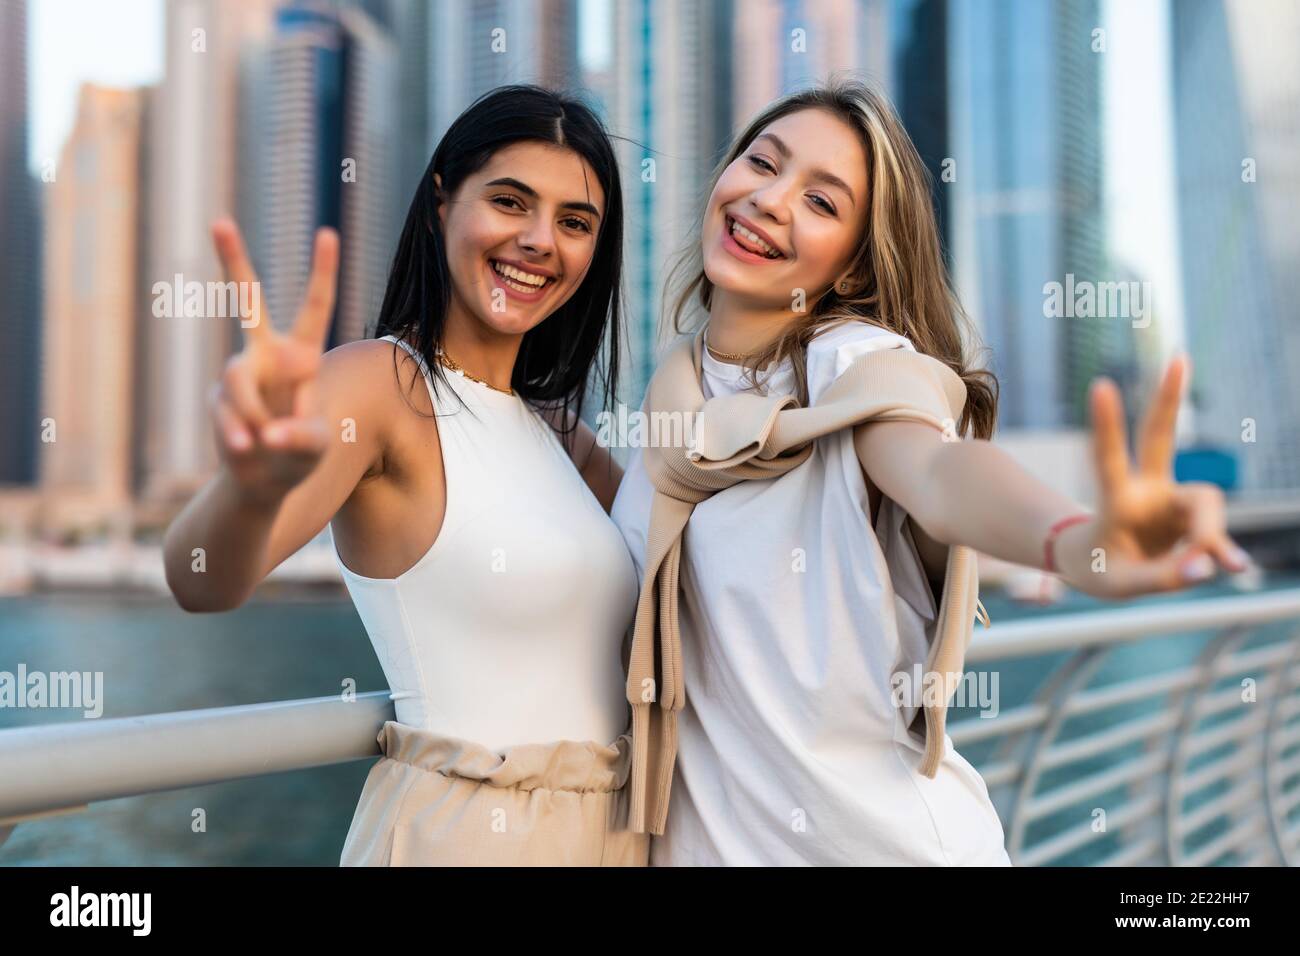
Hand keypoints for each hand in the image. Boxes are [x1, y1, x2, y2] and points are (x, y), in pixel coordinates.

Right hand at [207, 217, 338, 504]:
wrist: (263, 481)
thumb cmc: (300, 456)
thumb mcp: (314, 448)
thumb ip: (299, 437)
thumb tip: (266, 434)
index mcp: (301, 354)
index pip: (314, 307)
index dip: (321, 271)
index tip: (327, 232)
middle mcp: (267, 356)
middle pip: (247, 302)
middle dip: (232, 261)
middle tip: (218, 220)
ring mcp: (237, 374)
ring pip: (237, 382)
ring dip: (254, 417)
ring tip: (264, 443)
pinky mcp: (216, 399)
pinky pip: (226, 415)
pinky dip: (239, 437)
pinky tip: (246, 450)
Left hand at [1060, 354, 1251, 598]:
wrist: (1101, 566)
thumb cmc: (1100, 569)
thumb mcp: (1119, 585)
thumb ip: (1163, 577)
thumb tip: (1209, 566)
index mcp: (1114, 499)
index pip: (1108, 459)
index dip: (1107, 424)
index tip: (1101, 384)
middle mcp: (1146, 490)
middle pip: (1159, 437)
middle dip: (1169, 398)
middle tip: (1178, 357)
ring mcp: (1173, 500)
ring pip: (1207, 504)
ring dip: (1209, 535)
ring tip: (1218, 568)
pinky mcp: (1193, 518)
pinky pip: (1216, 535)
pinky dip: (1223, 553)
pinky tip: (1236, 567)